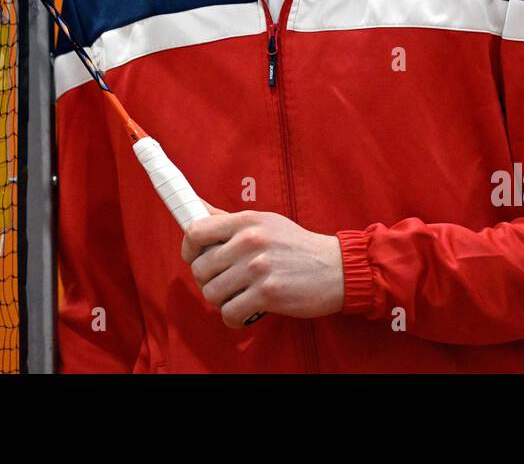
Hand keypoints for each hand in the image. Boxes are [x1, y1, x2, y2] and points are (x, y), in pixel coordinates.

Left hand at [181, 200, 344, 327]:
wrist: (335, 269)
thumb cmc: (296, 246)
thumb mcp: (264, 222)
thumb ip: (228, 219)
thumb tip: (195, 206)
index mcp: (247, 221)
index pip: (196, 231)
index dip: (188, 249)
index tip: (194, 257)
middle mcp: (250, 242)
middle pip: (200, 268)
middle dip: (208, 280)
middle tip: (225, 283)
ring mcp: (258, 268)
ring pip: (211, 293)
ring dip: (221, 300)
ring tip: (238, 296)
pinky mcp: (267, 294)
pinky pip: (229, 312)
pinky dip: (233, 317)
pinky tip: (245, 311)